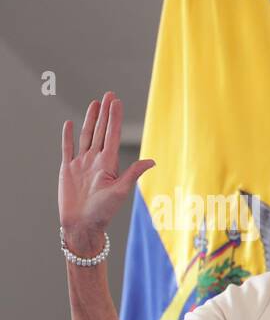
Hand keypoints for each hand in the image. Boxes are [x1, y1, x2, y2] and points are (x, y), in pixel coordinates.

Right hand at [59, 91, 154, 251]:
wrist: (82, 224)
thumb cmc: (103, 212)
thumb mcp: (120, 191)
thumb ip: (133, 174)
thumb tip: (152, 161)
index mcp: (108, 164)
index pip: (112, 135)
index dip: (114, 118)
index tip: (117, 102)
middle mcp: (95, 161)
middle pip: (101, 131)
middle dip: (105, 113)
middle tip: (109, 95)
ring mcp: (81, 164)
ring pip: (87, 136)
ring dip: (91, 120)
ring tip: (95, 103)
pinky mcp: (68, 169)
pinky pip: (67, 149)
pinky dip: (68, 136)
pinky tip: (71, 124)